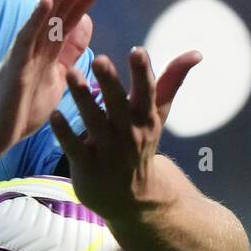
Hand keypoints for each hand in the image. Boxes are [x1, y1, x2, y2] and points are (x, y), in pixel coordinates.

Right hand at [0, 0, 108, 154]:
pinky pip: (26, 39)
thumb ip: (68, 51)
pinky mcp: (14, 67)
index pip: (70, 17)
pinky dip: (36, 19)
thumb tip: (85, 25)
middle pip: (59, 10)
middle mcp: (35, 45)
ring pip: (42, 18)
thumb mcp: (56, 77)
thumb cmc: (22, 109)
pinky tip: (47, 0)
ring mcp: (23, 53)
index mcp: (47, 49)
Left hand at [49, 46, 201, 222]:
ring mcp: (107, 151)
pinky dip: (65, 132)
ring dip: (82, 98)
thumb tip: (196, 52)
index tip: (138, 51)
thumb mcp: (156, 115)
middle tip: (100, 59)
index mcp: (145, 118)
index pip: (147, 93)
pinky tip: (54, 114)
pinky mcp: (86, 166)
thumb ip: (170, 82)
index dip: (143, 73)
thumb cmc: (140, 145)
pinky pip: (74, 147)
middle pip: (118, 104)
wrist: (132, 199)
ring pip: (94, 121)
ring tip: (71, 73)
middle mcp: (128, 133)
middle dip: (110, 82)